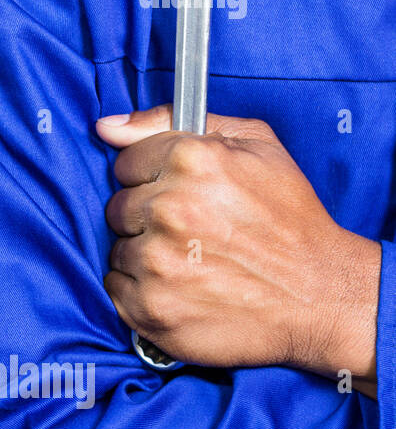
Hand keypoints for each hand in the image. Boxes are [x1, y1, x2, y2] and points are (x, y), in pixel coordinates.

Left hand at [96, 105, 378, 390]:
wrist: (321, 296)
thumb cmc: (289, 218)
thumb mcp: (253, 144)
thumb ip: (171, 121)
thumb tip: (107, 126)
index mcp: (191, 160)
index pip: (126, 163)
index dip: (153, 178)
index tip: (180, 194)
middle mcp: (170, 208)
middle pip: (118, 207)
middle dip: (148, 217)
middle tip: (192, 232)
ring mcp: (156, 262)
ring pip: (117, 248)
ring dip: (145, 254)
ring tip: (192, 261)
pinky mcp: (150, 307)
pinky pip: (115, 287)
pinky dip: (140, 289)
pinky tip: (180, 287)